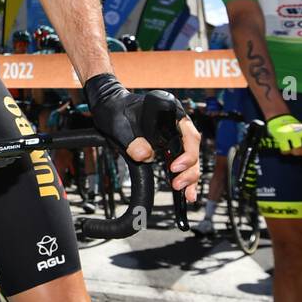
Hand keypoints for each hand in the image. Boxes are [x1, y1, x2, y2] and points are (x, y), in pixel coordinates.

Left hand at [83, 76, 200, 200]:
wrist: (109, 106)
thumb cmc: (116, 109)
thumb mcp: (119, 124)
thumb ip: (132, 141)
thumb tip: (146, 156)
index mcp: (171, 112)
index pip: (188, 134)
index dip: (186, 153)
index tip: (174, 167)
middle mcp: (177, 122)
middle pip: (192, 148)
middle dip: (189, 169)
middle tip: (177, 184)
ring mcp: (174, 134)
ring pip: (190, 157)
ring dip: (189, 177)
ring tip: (187, 195)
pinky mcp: (168, 145)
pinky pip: (181, 162)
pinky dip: (184, 177)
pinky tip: (186, 192)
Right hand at [266, 114, 301, 162]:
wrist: (283, 122)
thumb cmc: (300, 134)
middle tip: (300, 147)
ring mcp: (295, 133)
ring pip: (296, 152)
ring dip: (294, 151)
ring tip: (293, 145)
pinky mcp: (283, 135)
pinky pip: (286, 151)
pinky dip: (285, 151)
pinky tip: (286, 145)